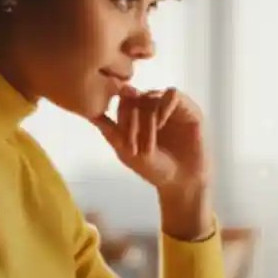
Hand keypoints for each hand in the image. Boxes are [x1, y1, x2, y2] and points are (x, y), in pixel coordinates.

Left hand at [91, 86, 212, 194]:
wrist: (182, 182)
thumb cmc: (154, 169)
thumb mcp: (126, 150)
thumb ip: (110, 129)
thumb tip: (88, 110)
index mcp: (138, 116)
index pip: (122, 102)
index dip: (120, 116)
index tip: (126, 143)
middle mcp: (154, 108)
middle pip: (136, 96)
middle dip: (132, 118)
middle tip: (135, 143)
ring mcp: (171, 107)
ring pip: (152, 95)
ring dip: (147, 116)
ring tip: (150, 138)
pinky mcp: (189, 109)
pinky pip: (173, 95)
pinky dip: (164, 107)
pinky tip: (162, 124)